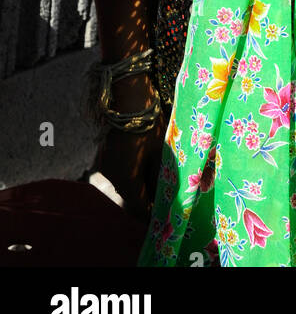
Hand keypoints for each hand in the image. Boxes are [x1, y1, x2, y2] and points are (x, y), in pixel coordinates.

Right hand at [94, 70, 167, 222]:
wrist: (129, 94)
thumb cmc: (150, 123)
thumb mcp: (162, 153)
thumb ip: (164, 179)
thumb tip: (171, 197)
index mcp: (125, 180)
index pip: (140, 209)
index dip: (154, 215)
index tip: (167, 219)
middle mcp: (111, 176)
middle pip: (131, 198)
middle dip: (149, 201)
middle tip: (167, 202)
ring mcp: (105, 165)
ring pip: (126, 184)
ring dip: (141, 186)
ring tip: (161, 183)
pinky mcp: (105, 153)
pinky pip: (121, 171)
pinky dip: (134, 173)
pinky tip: (148, 166)